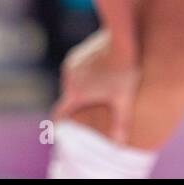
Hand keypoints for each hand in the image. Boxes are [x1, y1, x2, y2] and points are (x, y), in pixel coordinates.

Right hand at [51, 29, 140, 143]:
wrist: (122, 39)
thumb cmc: (124, 70)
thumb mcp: (124, 99)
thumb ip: (120, 122)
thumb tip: (119, 144)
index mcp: (76, 94)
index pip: (59, 114)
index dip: (59, 125)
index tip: (60, 131)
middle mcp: (68, 80)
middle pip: (69, 99)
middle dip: (79, 105)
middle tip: (93, 108)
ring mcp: (71, 65)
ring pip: (73, 84)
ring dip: (82, 89)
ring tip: (101, 89)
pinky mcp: (76, 54)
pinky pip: (76, 71)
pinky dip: (84, 76)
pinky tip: (100, 73)